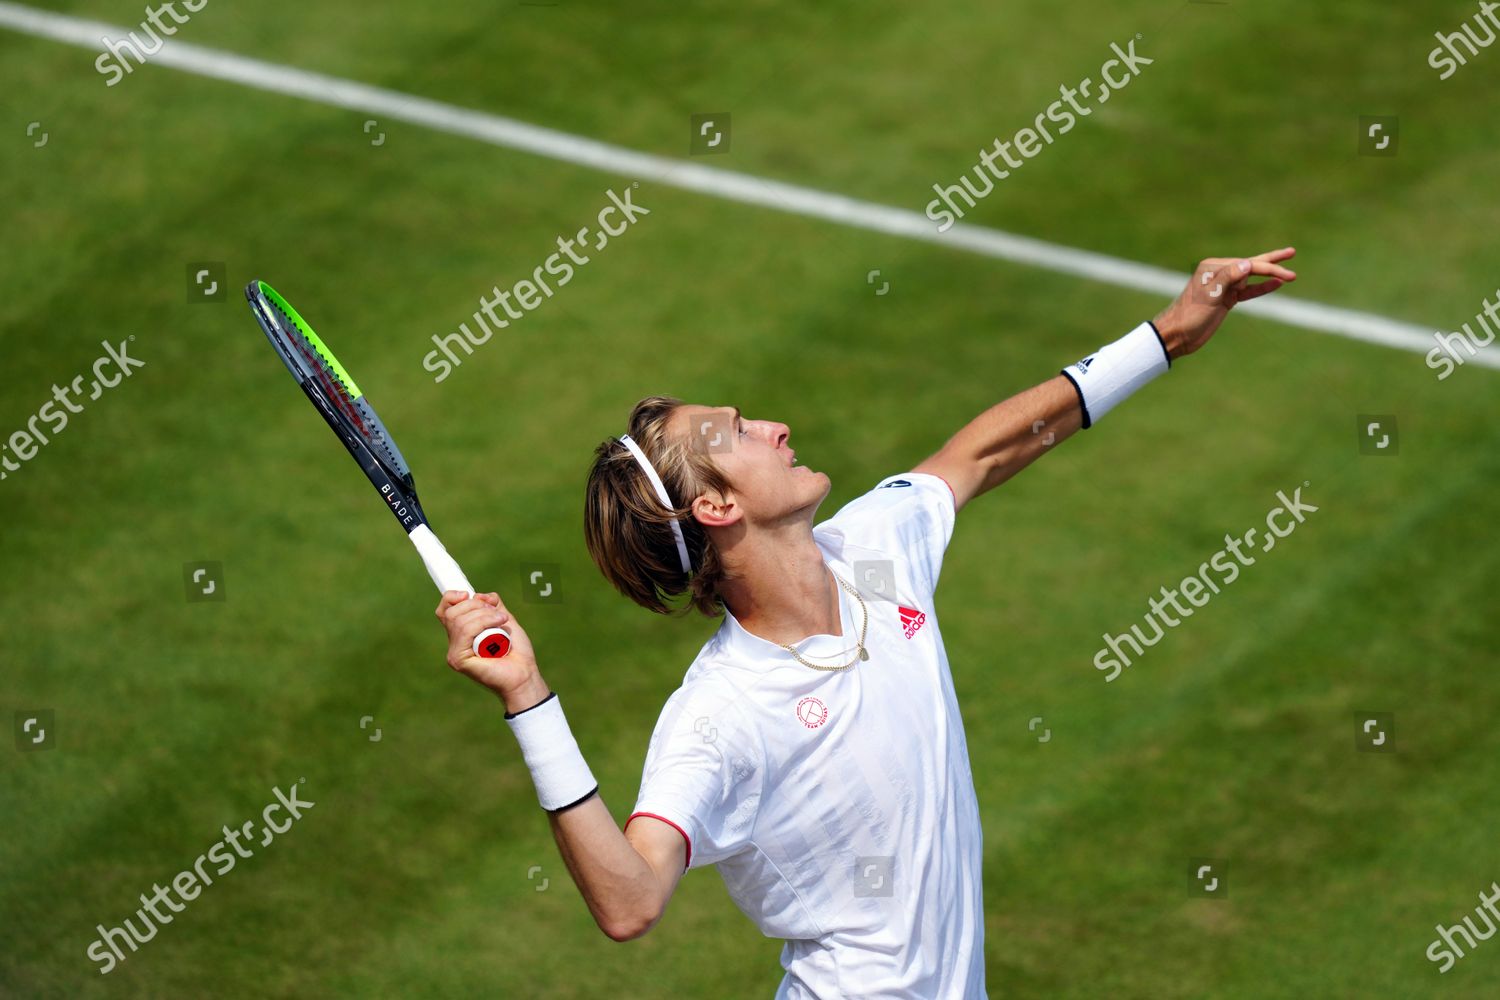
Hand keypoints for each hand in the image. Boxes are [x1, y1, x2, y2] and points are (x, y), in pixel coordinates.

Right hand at [435, 591, 550, 713]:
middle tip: (496, 613)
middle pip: (451, 612)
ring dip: (484, 615)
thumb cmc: (516, 651)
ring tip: (502, 620)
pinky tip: (499, 624)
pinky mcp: (458, 660)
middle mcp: (454, 643)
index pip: (444, 610)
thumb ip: (492, 606)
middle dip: (475, 605)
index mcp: (461, 633)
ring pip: (459, 620)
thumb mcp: (504, 620)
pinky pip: (465, 632)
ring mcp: (454, 653)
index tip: (469, 594)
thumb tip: (480, 595)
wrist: (524, 673)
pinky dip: (483, 623)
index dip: (452, 597)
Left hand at [1153, 247, 1297, 358]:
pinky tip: (1276, 285)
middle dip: (1272, 262)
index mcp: (1213, 267)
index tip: (1284, 277)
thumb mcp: (1210, 296)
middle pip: (1251, 265)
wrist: (1177, 335)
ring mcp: (1224, 286)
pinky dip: (1261, 288)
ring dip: (1270, 275)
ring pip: (1252, 277)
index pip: (1246, 265)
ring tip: (1289, 271)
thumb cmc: (1189, 315)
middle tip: (1292, 252)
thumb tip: (1248, 263)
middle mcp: (1219, 273)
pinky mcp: (1226, 299)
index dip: (1267, 268)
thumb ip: (1228, 278)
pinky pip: (1248, 291)